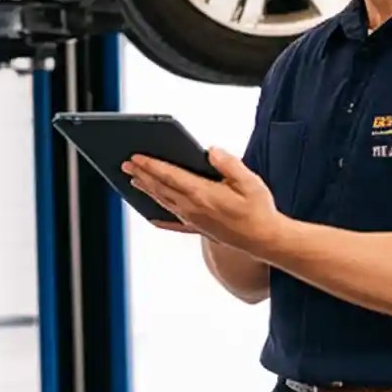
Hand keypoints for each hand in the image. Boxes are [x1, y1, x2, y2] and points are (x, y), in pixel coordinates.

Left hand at [121, 147, 283, 253]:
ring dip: (147, 189)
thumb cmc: (259, 209)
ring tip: (134, 179)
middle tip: (126, 164)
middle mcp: (193, 208)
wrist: (265, 240)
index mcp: (203, 194)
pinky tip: (150, 213)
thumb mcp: (249, 181)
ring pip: (164, 201)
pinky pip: (172, 220)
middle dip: (142, 174)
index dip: (150, 165)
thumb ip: (228, 163)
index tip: (136, 156)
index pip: (169, 175)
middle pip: (161, 188)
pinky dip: (159, 215)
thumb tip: (210, 151)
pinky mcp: (198, 228)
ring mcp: (193, 220)